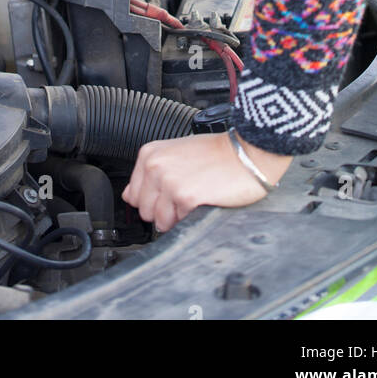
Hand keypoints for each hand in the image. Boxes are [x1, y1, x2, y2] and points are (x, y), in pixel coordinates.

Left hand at [121, 131, 292, 231]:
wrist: (247, 153)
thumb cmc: (217, 154)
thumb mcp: (176, 155)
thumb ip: (151, 174)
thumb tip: (129, 196)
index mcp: (150, 154)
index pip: (133, 195)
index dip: (154, 200)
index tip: (170, 194)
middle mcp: (155, 166)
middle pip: (144, 211)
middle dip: (164, 210)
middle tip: (186, 195)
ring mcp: (169, 182)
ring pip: (159, 221)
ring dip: (178, 217)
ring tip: (195, 197)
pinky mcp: (185, 197)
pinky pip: (178, 223)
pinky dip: (192, 217)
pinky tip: (203, 200)